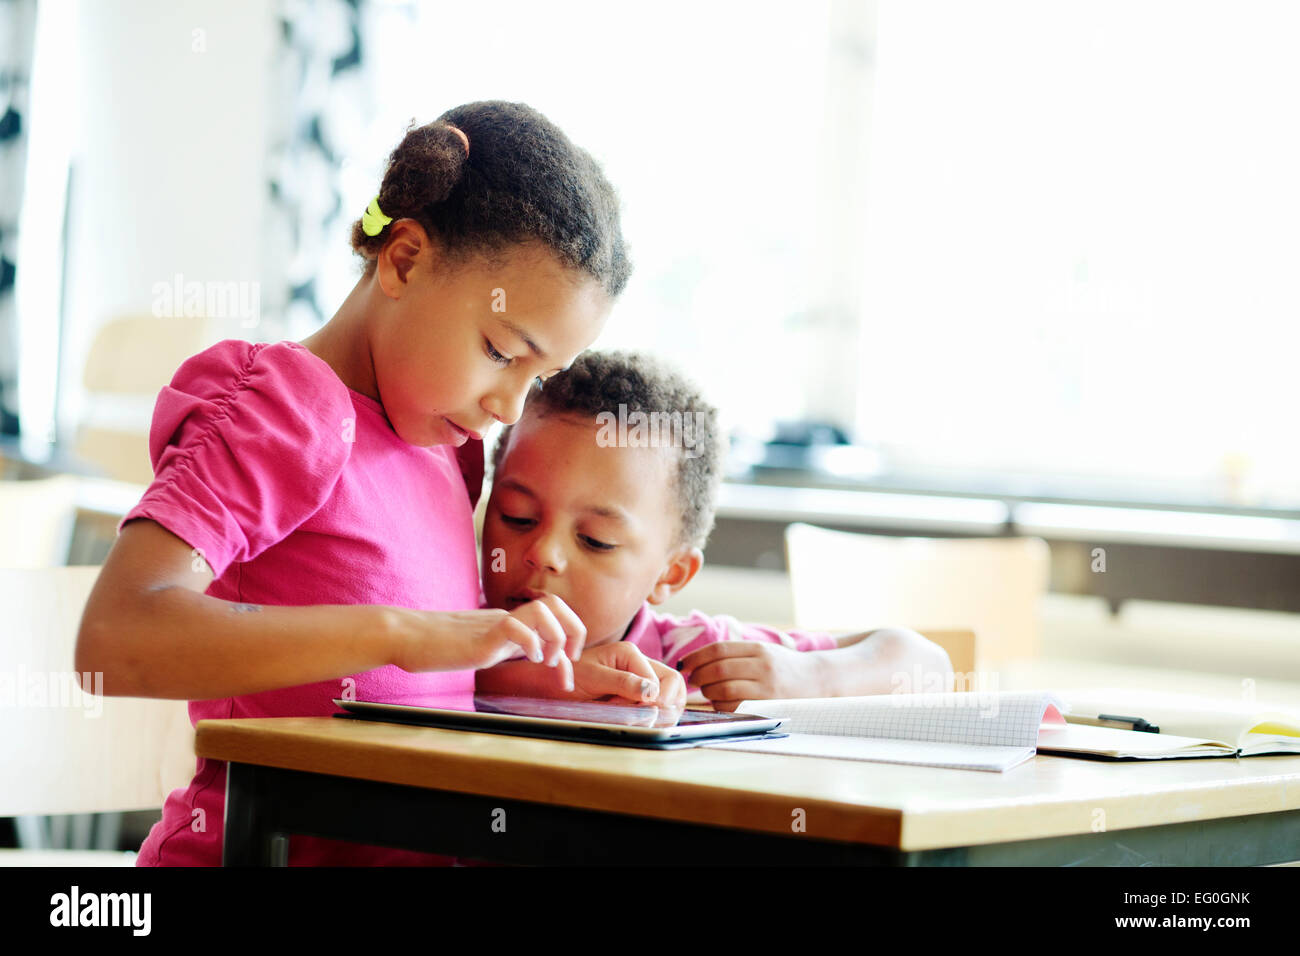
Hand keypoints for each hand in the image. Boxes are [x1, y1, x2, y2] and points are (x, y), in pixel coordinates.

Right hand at [390, 594, 585, 689]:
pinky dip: (532, 644)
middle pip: (558, 604)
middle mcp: (508, 618)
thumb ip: (502, 648)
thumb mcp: (480, 647)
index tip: (566, 672)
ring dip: (556, 638)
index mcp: (509, 621)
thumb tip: (522, 656)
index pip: (553, 617)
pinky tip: (528, 661)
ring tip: (544, 661)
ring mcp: (495, 624)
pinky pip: (517, 628)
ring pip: (545, 611)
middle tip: (567, 660)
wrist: (404, 635)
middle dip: (575, 632)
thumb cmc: (435, 645)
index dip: (569, 643)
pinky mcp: (482, 635)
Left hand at [578, 646, 687, 710]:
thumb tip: (652, 691)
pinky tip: (629, 718)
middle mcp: (640, 664)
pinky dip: (650, 717)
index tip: (630, 710)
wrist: (550, 683)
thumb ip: (622, 682)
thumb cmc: (568, 676)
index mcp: (631, 653)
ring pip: (670, 698)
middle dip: (662, 706)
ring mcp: (640, 680)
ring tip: (629, 715)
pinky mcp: (636, 695)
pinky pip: (657, 707)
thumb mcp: (593, 678)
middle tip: (636, 715)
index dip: (653, 701)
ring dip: (656, 713)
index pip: (665, 680)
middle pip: (674, 686)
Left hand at [677, 641, 820, 711]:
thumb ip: (735, 654)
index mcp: (758, 648)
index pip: (718, 650)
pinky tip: (720, 701)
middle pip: (717, 670)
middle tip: (693, 679)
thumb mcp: (763, 651)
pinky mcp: (768, 706)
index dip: (696, 657)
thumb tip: (697, 662)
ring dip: (708, 691)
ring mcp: (766, 687)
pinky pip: (734, 707)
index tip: (684, 664)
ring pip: (723, 690)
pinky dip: (720, 705)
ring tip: (707, 690)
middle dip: (698, 676)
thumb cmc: (782, 666)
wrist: (817, 680)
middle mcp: (762, 666)